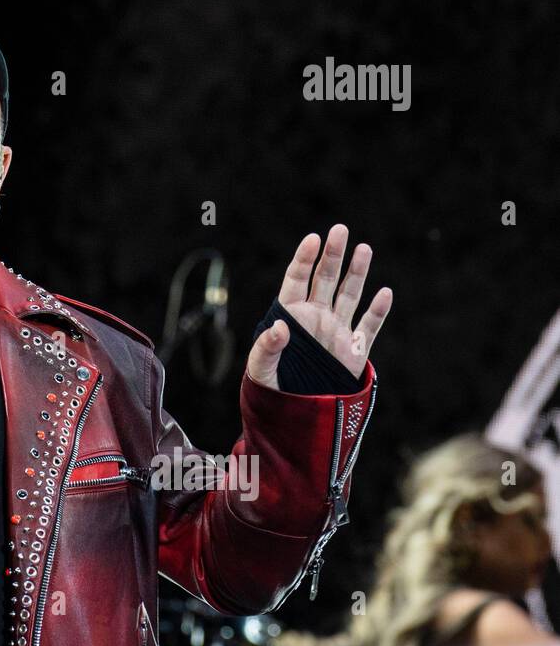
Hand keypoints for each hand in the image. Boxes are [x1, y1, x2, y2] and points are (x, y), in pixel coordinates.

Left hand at [246, 223, 392, 390]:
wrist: (297, 415)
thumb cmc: (271, 390)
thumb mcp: (261, 370)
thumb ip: (267, 349)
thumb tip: (280, 328)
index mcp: (290, 316)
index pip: (297, 280)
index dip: (305, 259)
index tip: (313, 239)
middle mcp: (315, 318)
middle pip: (325, 279)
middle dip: (333, 255)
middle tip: (340, 229)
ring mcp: (336, 331)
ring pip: (350, 295)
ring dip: (357, 273)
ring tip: (364, 248)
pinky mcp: (353, 351)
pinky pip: (369, 327)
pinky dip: (377, 311)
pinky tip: (385, 293)